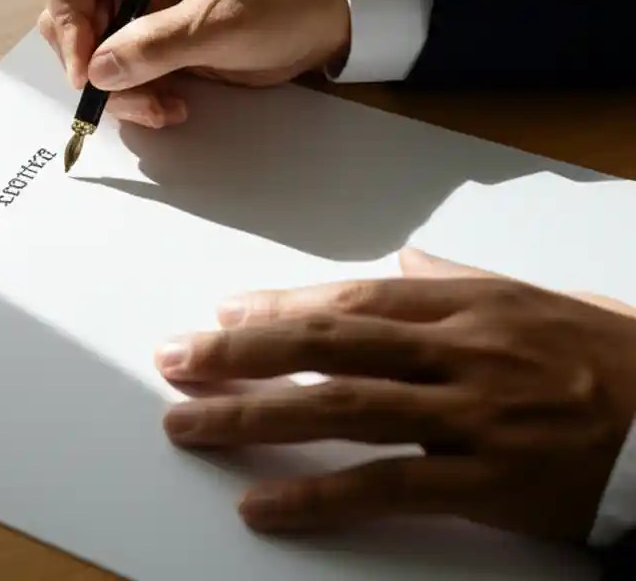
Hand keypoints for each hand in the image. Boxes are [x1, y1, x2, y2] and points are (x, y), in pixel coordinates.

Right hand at [36, 0, 349, 128]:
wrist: (315, 28)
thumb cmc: (276, 6)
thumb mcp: (215, 25)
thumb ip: (153, 46)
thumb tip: (96, 72)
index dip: (67, 26)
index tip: (89, 73)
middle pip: (69, 23)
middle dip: (97, 68)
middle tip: (135, 97)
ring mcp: (135, 7)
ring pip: (91, 57)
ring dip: (120, 92)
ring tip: (163, 107)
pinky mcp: (147, 41)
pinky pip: (116, 75)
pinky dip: (137, 98)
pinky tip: (172, 105)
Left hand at [155, 248, 635, 541]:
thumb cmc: (617, 361)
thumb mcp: (539, 302)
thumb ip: (462, 283)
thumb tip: (407, 262)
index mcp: (469, 304)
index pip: (349, 301)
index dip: (276, 307)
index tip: (220, 313)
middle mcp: (459, 350)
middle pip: (324, 344)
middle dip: (238, 351)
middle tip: (174, 360)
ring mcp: (471, 414)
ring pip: (337, 407)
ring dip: (251, 415)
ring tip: (186, 424)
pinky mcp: (487, 480)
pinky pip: (384, 485)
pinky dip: (315, 496)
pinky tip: (262, 503)